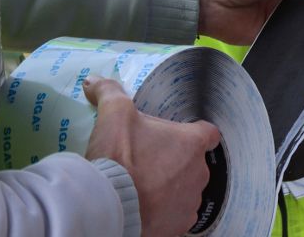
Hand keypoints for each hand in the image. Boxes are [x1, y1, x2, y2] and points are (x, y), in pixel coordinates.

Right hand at [83, 76, 221, 236]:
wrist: (109, 207)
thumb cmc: (120, 158)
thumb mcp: (114, 115)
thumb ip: (109, 92)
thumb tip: (94, 81)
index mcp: (192, 145)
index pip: (209, 134)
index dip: (195, 134)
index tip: (179, 137)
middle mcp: (198, 175)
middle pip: (193, 164)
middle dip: (174, 162)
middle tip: (147, 160)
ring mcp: (189, 205)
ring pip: (184, 192)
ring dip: (169, 189)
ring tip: (142, 186)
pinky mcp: (176, 229)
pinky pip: (174, 217)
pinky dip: (162, 213)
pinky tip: (142, 207)